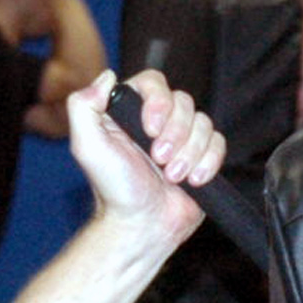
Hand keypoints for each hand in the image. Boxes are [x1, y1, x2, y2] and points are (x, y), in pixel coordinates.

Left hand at [68, 68, 220, 247]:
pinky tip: (193, 181)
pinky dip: (208, 162)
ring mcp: (181, 137)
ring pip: (204, 122)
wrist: (142, 226)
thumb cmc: (114, 190)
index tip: (150, 130)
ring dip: (190, 153)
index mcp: (128, 112)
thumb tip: (108, 76)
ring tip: (173, 177)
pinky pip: (218, 142)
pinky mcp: (201, 155)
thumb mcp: (87, 147)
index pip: (153, 82)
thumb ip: (83, 106)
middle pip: (183, 101)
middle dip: (175, 134)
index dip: (158, 102)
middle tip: (159, 161)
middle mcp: (156, 120)